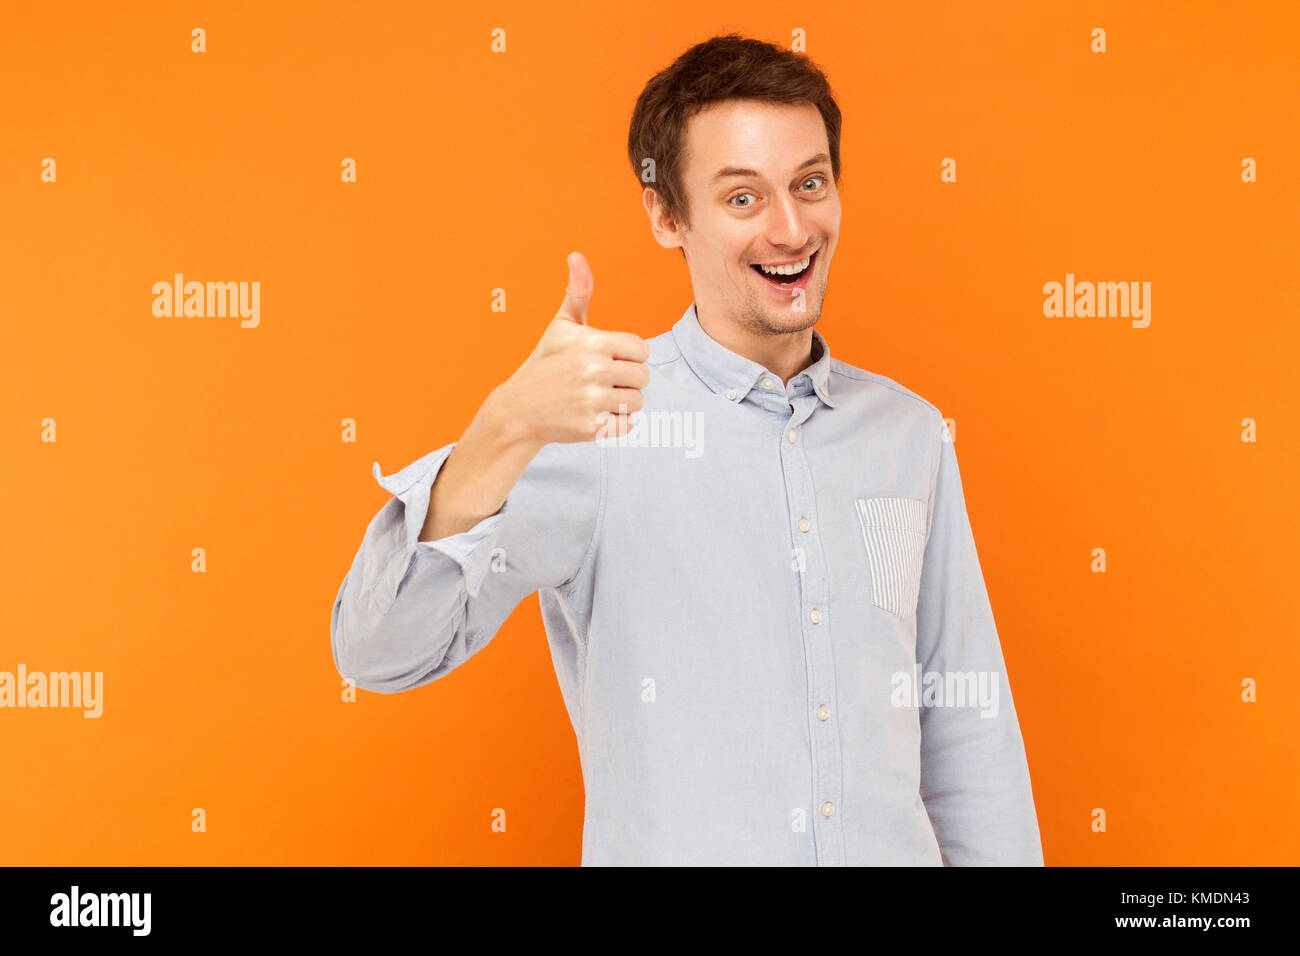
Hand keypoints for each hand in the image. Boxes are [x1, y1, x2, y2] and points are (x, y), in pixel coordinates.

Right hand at [491, 251, 650, 444]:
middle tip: (598, 382)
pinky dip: (616, 423)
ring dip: (621, 402)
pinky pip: (628, 425)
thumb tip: (576, 255)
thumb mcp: (561, 326)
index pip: (641, 350)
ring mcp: (593, 400)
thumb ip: (578, 292)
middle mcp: (595, 370)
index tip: (605, 360)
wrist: (519, 409)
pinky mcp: (592, 427)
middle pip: (643, 377)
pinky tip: (594, 414)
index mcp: (594, 342)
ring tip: (595, 398)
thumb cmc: (546, 363)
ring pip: (637, 402)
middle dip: (625, 380)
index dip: (627, 356)